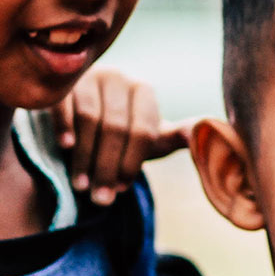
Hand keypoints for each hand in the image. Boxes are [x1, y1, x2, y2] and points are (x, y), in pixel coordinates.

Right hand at [53, 68, 193, 205]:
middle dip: (107, 167)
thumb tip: (211, 133)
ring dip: (84, 156)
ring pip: (88, 118)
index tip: (122, 189)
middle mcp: (119, 78)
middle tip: (100, 199)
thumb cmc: (124, 132)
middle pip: (114, 127)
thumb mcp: (152, 135)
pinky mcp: (64, 82)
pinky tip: (65, 148)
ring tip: (81, 185)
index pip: (142, 130)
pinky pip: (63, 103)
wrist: (86, 117)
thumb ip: (179, 136)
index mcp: (144, 91)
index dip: (132, 163)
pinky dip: (64, 126)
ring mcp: (90, 76)